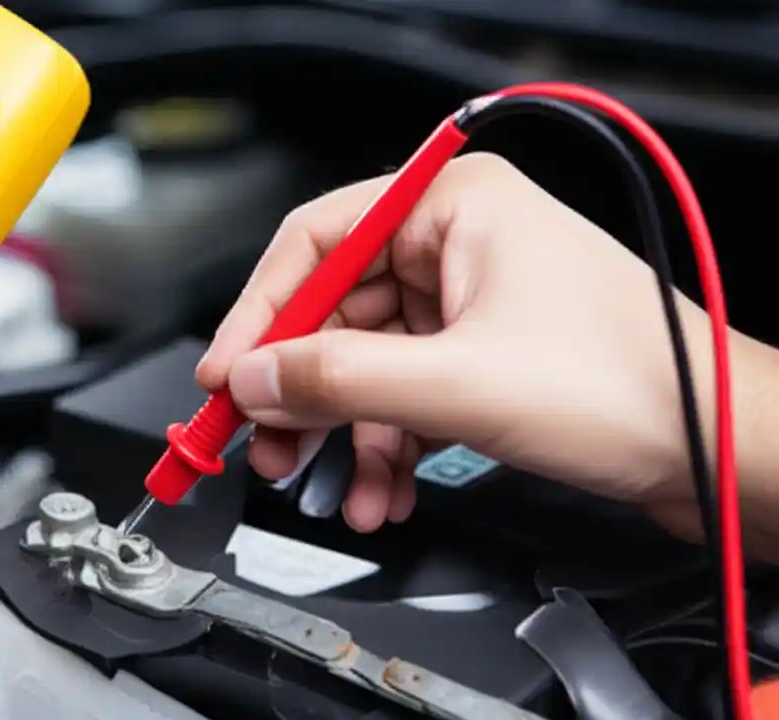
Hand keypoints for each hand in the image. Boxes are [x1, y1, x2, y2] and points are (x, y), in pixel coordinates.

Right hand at [198, 153, 723, 538]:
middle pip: (334, 311)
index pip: (315, 242)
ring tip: (329, 486)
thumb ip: (337, 379)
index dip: (260, 312)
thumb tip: (253, 378)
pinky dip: (385, 445)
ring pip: (366, 364)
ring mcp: (469, 302)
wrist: (719, 452)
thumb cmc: (630, 385)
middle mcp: (456, 244)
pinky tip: (382, 489)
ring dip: (343, 433)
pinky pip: (402, 393)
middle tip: (263, 442)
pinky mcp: (481, 354)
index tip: (226, 372)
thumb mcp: (457, 383)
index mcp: (452, 206)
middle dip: (299, 391)